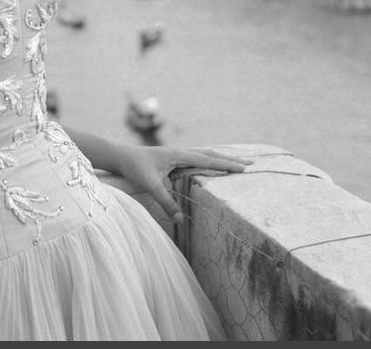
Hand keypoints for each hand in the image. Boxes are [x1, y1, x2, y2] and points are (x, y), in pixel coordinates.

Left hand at [115, 144, 251, 225]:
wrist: (120, 156)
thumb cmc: (134, 168)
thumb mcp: (150, 186)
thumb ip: (166, 202)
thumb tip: (181, 219)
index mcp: (179, 155)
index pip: (208, 160)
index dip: (226, 165)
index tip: (244, 168)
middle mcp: (180, 152)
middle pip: (211, 154)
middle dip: (230, 159)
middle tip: (250, 164)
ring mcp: (177, 153)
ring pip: (205, 154)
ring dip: (221, 158)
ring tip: (237, 162)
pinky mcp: (173, 158)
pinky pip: (197, 157)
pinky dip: (209, 159)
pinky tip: (212, 164)